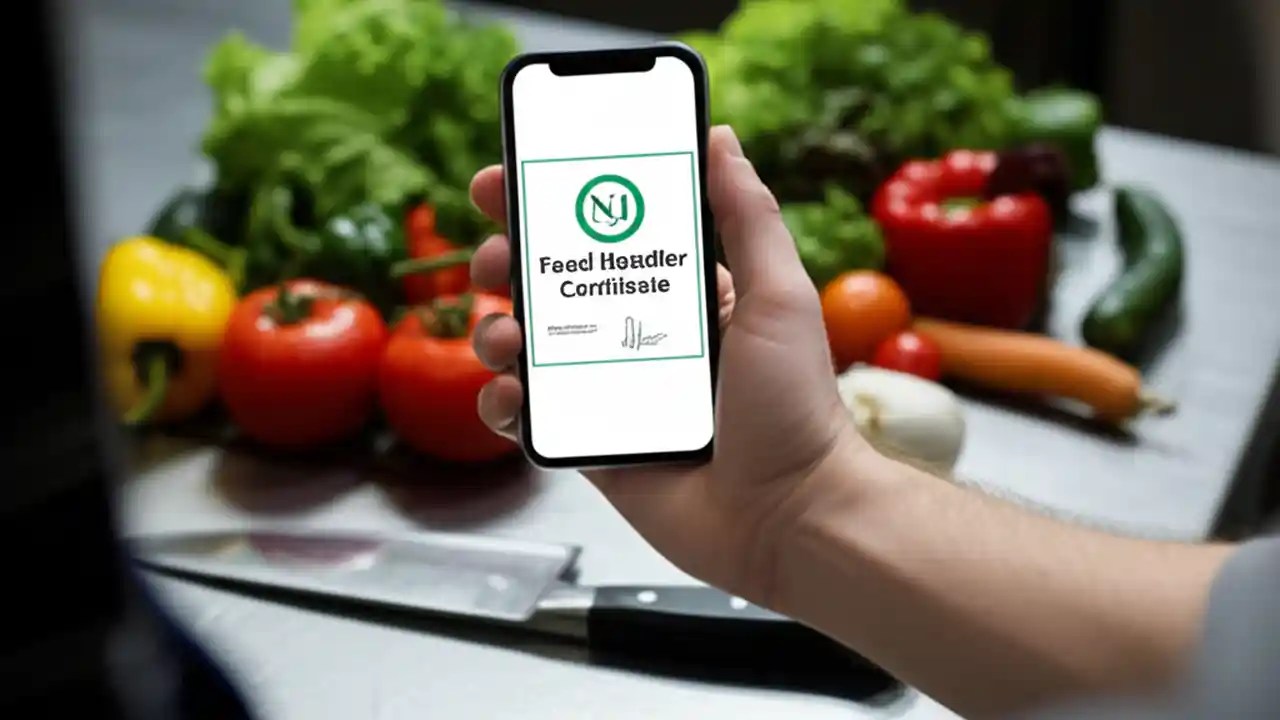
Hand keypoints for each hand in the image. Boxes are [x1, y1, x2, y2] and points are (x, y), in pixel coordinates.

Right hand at [468, 126, 865, 605]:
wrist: (791, 519)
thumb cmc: (797, 409)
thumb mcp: (779, 296)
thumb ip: (747, 217)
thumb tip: (720, 137)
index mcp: (684, 297)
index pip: (607, 234)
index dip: (552, 204)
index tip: (508, 181)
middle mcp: (642, 339)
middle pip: (554, 286)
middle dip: (509, 263)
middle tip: (495, 261)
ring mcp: (613, 394)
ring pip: (531, 349)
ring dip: (497, 331)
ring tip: (503, 335)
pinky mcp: (595, 447)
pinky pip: (532, 420)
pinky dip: (506, 404)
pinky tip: (513, 395)